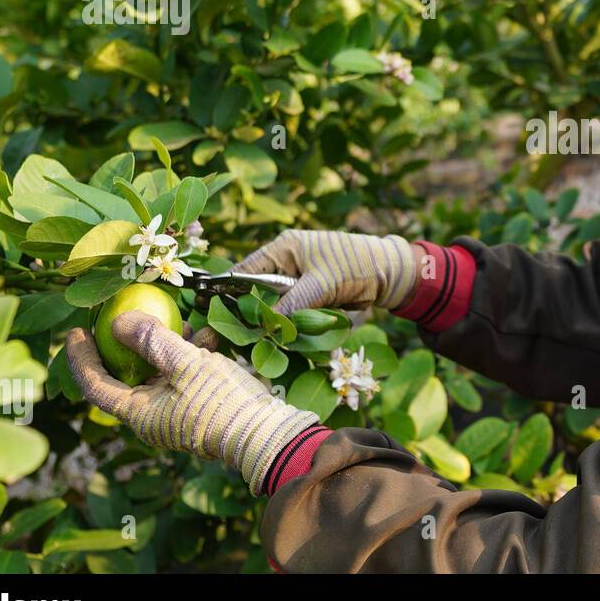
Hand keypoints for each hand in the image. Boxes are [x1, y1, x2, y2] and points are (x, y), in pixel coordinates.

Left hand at [66, 311, 320, 493]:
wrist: (265, 433)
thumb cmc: (221, 402)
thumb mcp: (187, 364)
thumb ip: (151, 340)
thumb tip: (117, 321)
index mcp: (139, 413)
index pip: (95, 384)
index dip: (81, 357)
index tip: (77, 329)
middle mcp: (152, 415)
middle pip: (127, 375)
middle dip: (130, 343)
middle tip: (126, 315)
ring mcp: (177, 411)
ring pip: (160, 372)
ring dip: (167, 344)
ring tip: (182, 320)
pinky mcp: (200, 406)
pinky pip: (185, 376)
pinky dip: (192, 354)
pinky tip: (208, 335)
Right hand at [192, 230, 420, 349]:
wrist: (389, 273)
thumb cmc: (355, 265)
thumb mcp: (321, 283)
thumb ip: (293, 303)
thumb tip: (266, 326)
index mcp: (282, 250)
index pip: (243, 273)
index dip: (225, 295)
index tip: (210, 318)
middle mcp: (283, 266)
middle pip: (252, 294)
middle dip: (239, 318)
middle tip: (214, 343)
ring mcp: (295, 284)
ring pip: (269, 309)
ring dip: (260, 327)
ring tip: (235, 350)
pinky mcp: (307, 301)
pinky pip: (287, 317)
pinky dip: (281, 330)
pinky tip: (266, 348)